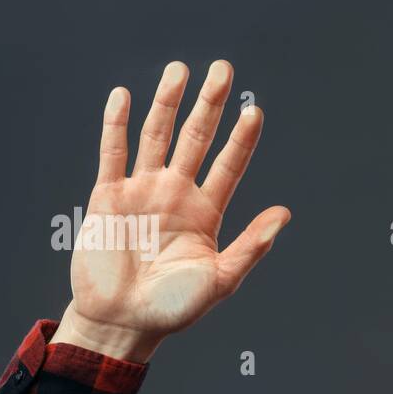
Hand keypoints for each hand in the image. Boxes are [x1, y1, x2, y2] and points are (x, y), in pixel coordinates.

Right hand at [52, 60, 289, 361]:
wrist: (122, 323)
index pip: (229, 165)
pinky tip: (124, 96)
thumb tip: (284, 215)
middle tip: (223, 70)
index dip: (242, 139)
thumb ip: (250, 247)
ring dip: (168, 103)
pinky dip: (117, 124)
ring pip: (157, 136)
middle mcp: (176, 194)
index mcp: (206, 213)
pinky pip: (113, 153)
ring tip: (180, 70)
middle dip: (210, 105)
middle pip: (196, 139)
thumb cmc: (174, 309)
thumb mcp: (220, 280)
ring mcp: (142, 191)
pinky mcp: (108, 196)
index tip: (255, 111)